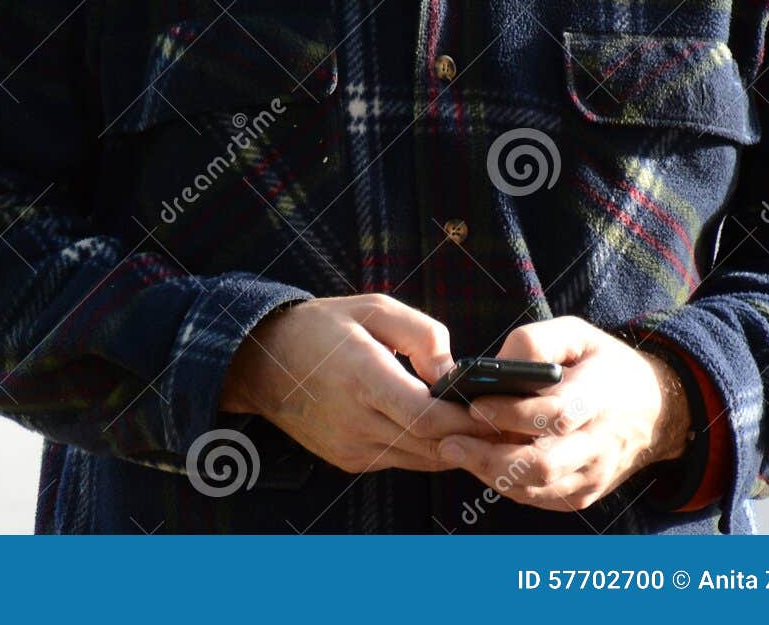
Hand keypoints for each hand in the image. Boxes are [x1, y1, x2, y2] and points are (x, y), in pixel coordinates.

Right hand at [220, 293, 500, 473]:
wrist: (262, 363)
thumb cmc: (320, 328)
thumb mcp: (371, 307)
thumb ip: (421, 333)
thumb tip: (454, 372)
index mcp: (363, 378)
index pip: (429, 417)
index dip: (469, 419)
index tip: (496, 407)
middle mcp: (356, 421)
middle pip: (433, 444)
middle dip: (473, 436)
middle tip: (506, 422)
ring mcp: (352, 446)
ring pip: (422, 459)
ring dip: (453, 446)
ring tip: (481, 426)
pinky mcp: (350, 460)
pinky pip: (402, 461)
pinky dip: (426, 449)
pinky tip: (440, 430)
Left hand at [434, 315, 693, 510]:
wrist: (656, 410)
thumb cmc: (604, 365)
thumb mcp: (578, 335)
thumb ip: (537, 341)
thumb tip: (496, 365)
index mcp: (598, 397)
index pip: (555, 414)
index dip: (512, 414)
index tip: (474, 406)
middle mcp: (598, 443)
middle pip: (543, 463)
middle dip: (490, 456)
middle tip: (449, 442)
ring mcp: (593, 474)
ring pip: (537, 487)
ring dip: (490, 474)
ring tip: (455, 451)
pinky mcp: (585, 493)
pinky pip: (540, 498)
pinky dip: (506, 486)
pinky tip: (479, 465)